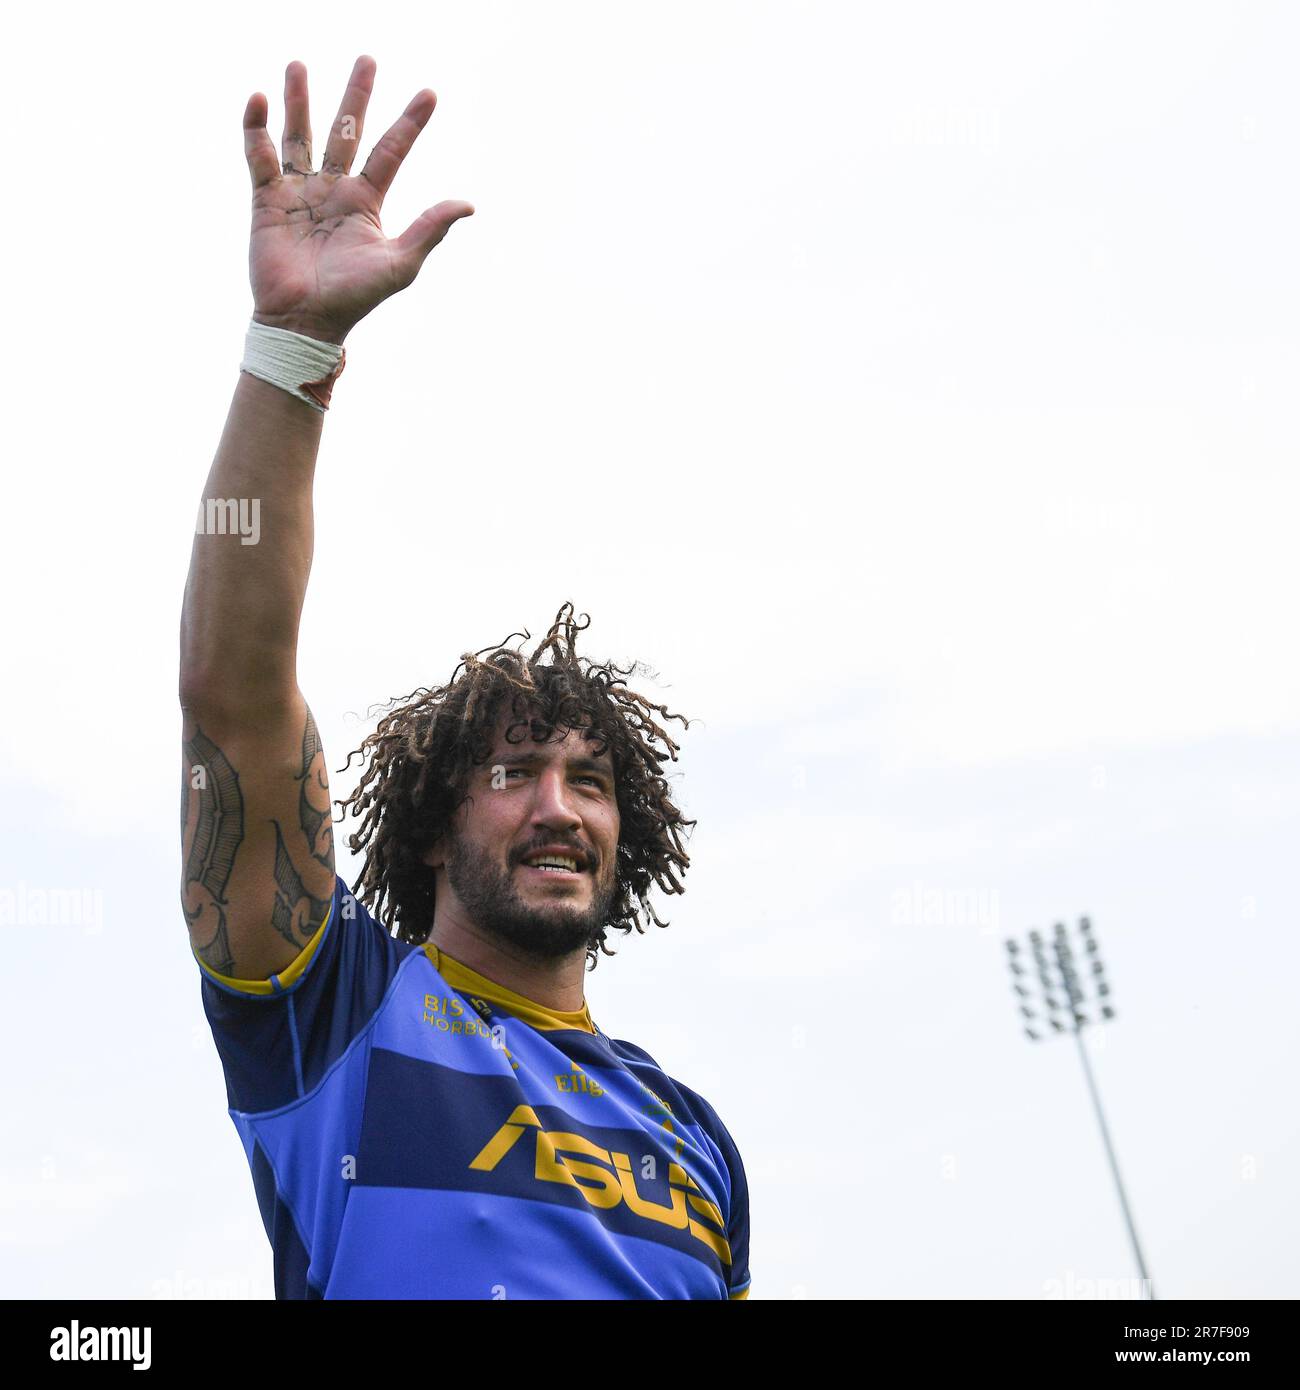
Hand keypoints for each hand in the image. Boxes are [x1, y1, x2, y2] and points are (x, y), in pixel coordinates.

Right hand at [243, 55, 473, 343]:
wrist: (305, 321)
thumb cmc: (354, 298)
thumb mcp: (400, 263)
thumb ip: (430, 229)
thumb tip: (469, 204)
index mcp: (366, 202)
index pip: (391, 152)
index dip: (410, 123)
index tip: (431, 93)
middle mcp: (334, 190)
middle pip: (346, 132)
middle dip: (356, 96)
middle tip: (368, 59)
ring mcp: (299, 192)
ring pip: (300, 135)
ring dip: (299, 100)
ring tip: (298, 64)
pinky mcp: (266, 200)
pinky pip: (260, 156)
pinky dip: (256, 128)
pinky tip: (259, 98)